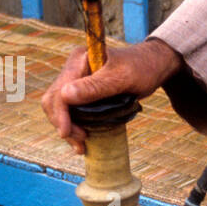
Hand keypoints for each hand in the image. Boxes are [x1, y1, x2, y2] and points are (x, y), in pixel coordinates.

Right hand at [41, 38, 182, 154]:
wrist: (153, 66)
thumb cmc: (142, 68)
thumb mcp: (122, 78)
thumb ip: (96, 86)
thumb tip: (65, 95)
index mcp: (79, 60)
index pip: (60, 90)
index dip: (60, 114)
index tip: (67, 133)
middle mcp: (73, 69)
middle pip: (54, 100)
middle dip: (62, 123)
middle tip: (80, 143)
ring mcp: (76, 80)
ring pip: (58, 107)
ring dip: (67, 128)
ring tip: (81, 146)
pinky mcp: (82, 92)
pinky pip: (70, 110)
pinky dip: (73, 125)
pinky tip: (82, 139)